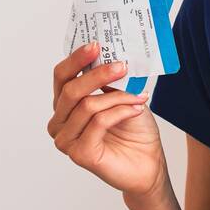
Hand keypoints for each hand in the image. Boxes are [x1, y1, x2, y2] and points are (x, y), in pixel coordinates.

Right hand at [47, 41, 166, 196]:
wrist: (149, 164)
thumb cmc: (134, 132)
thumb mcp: (123, 97)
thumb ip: (110, 81)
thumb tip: (111, 57)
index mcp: (65, 106)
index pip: (62, 77)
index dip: (76, 59)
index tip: (95, 45)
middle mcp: (60, 123)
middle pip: (71, 90)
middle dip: (98, 74)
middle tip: (122, 66)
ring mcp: (67, 140)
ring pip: (88, 105)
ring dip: (118, 97)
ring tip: (139, 97)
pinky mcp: (80, 154)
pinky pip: (99, 122)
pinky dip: (121, 112)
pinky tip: (136, 110)